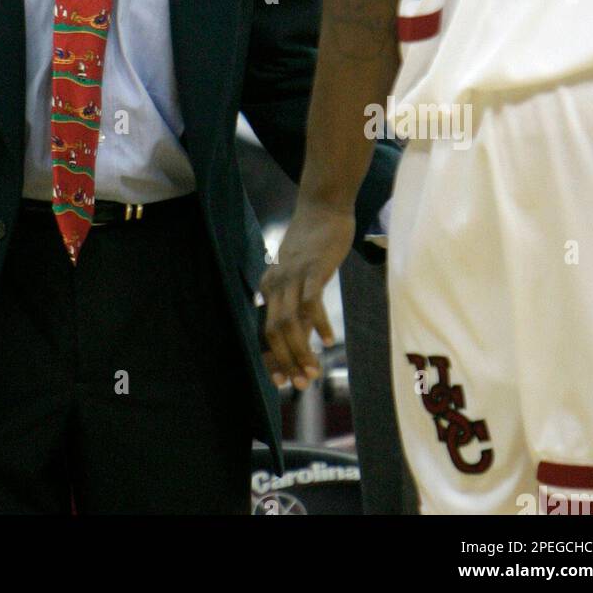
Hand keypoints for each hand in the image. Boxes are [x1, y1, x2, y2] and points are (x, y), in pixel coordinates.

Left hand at [259, 198, 354, 390]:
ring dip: (300, 351)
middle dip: (285, 361)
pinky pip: (311, 302)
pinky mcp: (312, 269)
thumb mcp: (301, 278)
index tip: (282, 383)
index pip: (265, 331)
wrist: (322, 207)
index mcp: (269, 287)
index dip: (272, 359)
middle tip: (300, 384)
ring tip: (314, 372)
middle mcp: (275, 283)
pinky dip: (318, 325)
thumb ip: (299, 308)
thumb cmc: (314, 245)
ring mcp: (293, 276)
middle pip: (273, 331)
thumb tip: (302, 342)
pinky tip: (327, 342)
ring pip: (289, 322)